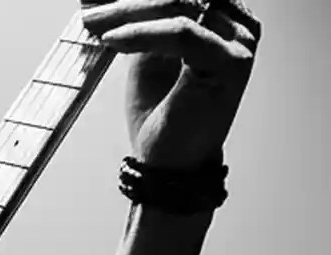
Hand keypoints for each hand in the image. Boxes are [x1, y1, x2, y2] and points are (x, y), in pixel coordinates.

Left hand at [82, 0, 261, 168]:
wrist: (170, 162)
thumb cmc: (160, 111)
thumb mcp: (146, 54)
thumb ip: (141, 21)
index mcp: (222, 18)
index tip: (94, 2)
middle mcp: (238, 26)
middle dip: (130, 2)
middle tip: (91, 15)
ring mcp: (239, 44)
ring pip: (181, 7)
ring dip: (130, 14)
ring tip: (95, 27)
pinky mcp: (231, 64)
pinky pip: (182, 33)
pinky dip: (143, 34)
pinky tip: (112, 42)